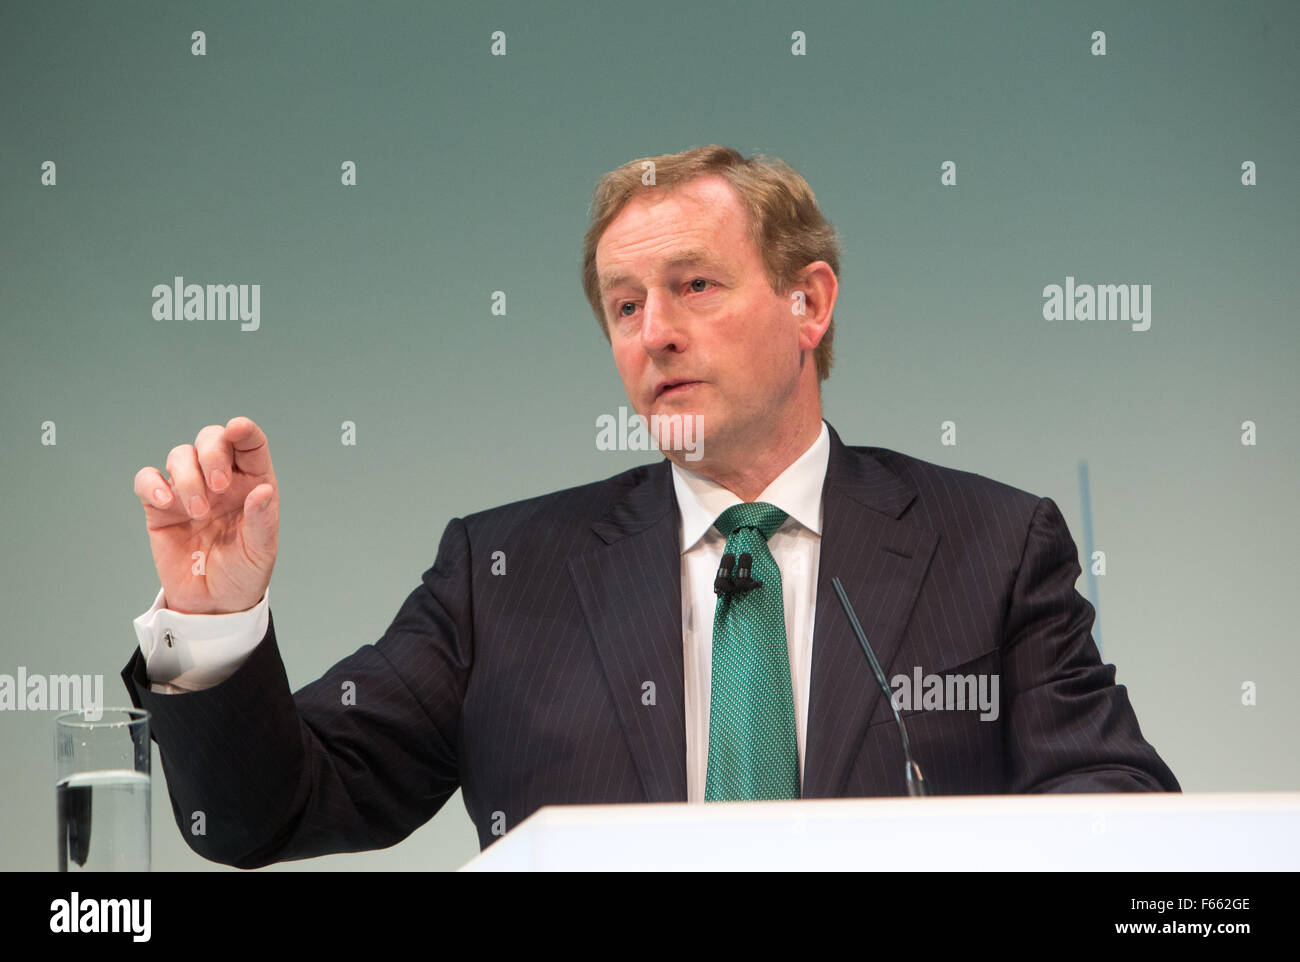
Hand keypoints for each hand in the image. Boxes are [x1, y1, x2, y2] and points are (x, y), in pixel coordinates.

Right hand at [133, 417, 278, 613]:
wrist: (213, 604)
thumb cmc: (243, 573)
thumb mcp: (261, 551)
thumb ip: (262, 521)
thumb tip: (263, 491)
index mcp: (252, 482)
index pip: (249, 444)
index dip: (243, 430)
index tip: (237, 428)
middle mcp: (220, 480)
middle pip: (211, 439)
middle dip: (212, 453)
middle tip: (219, 488)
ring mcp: (188, 490)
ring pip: (180, 455)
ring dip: (187, 477)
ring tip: (198, 512)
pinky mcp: (160, 507)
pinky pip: (147, 480)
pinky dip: (151, 484)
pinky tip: (164, 502)